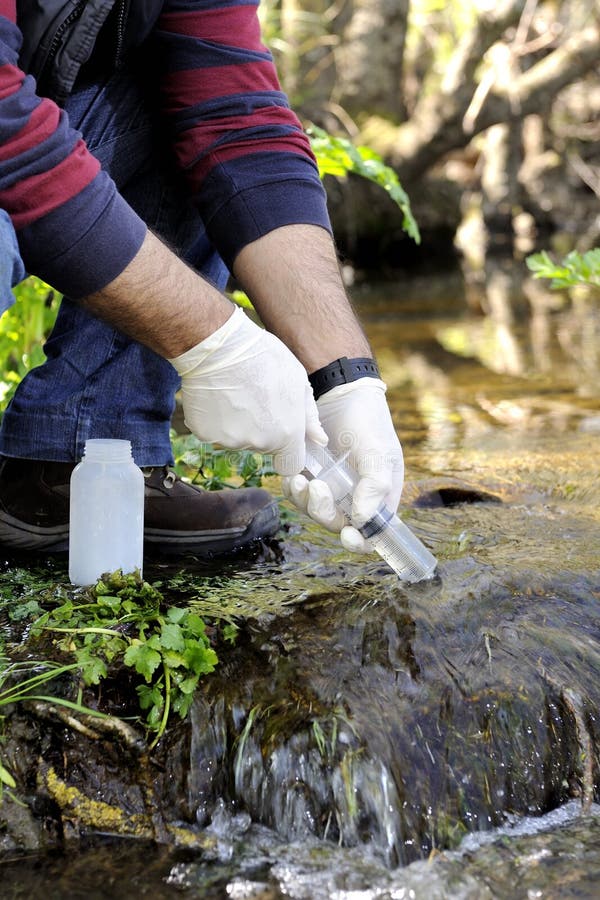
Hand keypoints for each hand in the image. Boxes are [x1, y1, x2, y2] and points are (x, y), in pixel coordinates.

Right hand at [169, 307, 325, 474]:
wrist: (219, 347)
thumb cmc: (263, 357)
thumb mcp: (297, 380)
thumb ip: (309, 416)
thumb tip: (320, 440)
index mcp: (287, 434)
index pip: (290, 464)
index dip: (287, 452)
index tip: (283, 439)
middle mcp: (259, 443)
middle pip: (263, 447)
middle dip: (263, 428)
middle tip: (256, 397)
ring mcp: (230, 441)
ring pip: (238, 438)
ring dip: (239, 423)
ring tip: (236, 392)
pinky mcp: (205, 435)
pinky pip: (215, 432)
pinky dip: (216, 419)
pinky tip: (218, 396)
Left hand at [283, 378, 403, 551]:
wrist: (341, 392)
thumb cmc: (368, 421)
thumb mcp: (379, 452)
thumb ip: (375, 486)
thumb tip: (362, 521)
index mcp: (379, 498)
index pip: (372, 535)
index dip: (359, 542)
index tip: (347, 534)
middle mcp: (355, 498)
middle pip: (337, 524)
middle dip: (323, 512)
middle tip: (316, 486)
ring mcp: (331, 488)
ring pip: (314, 512)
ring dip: (305, 501)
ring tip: (300, 479)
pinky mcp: (311, 476)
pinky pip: (299, 495)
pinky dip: (294, 490)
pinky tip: (293, 475)